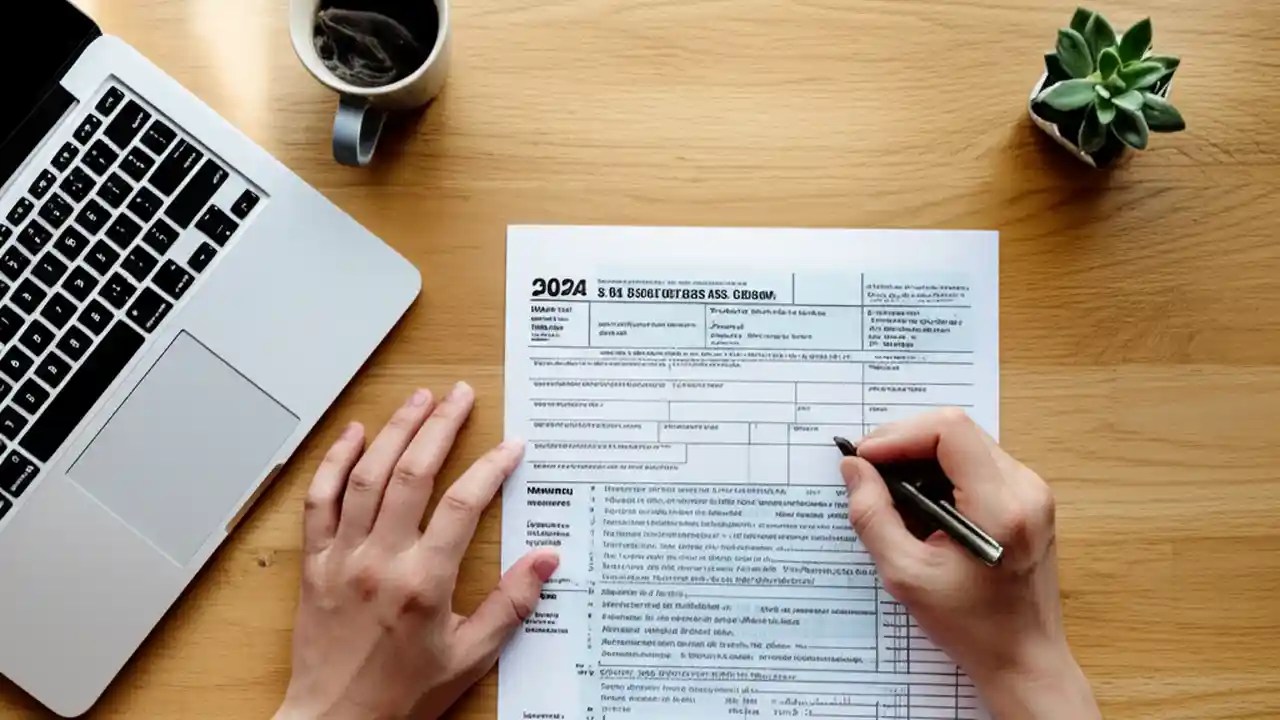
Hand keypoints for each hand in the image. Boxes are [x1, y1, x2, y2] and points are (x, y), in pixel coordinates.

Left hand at [275, 384, 558, 719]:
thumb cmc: (402, 693)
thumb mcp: (469, 656)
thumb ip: (510, 604)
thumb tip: (546, 560)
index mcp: (423, 582)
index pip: (461, 505)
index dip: (490, 468)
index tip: (512, 446)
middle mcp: (380, 560)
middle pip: (412, 474)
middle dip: (440, 427)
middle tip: (461, 396)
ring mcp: (342, 556)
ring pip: (366, 476)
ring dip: (394, 431)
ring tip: (419, 399)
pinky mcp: (314, 563)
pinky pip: (319, 500)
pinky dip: (333, 462)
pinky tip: (353, 434)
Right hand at [842, 409, 1098, 719]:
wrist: (1025, 659)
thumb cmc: (970, 627)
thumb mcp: (907, 576)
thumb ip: (874, 516)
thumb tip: (854, 468)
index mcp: (1001, 508)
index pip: (949, 432)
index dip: (898, 435)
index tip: (865, 460)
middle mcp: (1026, 489)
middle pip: (957, 430)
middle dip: (905, 442)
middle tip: (868, 470)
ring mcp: (1033, 492)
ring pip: (966, 442)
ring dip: (921, 454)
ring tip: (890, 487)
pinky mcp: (1030, 499)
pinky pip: (978, 462)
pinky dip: (942, 470)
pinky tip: (920, 499)